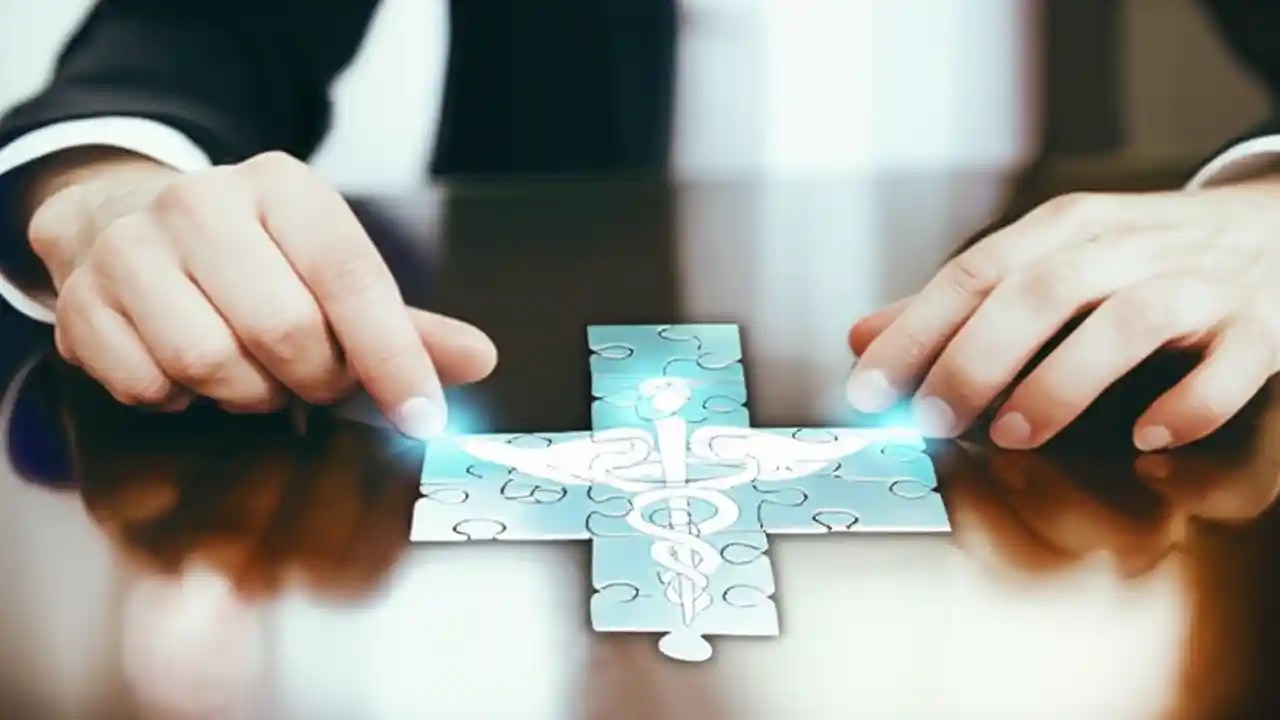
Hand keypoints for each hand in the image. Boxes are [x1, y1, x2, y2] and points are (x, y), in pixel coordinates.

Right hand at [24, 148, 496, 436]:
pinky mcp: (83, 302)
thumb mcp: (331, 270)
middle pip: (286, 331)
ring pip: (213, 365)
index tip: (423, 415)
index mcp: (282, 186)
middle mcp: (202, 204)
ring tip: (251, 368)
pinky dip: (181, 399)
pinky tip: (187, 367)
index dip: (393, 358)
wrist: (127, 224)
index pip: (351, 279)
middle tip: (312, 377)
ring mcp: (131, 249)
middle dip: (314, 378)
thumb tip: (478, 360)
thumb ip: (404, 324)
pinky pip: (150, 387)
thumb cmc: (254, 258)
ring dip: (248, 394)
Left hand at [846, 174, 1279, 450]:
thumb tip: (864, 338)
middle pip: (1041, 292)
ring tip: (1013, 432)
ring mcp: (1198, 284)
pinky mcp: (1260, 326)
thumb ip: (958, 305)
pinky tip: (1146, 438)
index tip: (870, 388)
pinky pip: (1230, 366)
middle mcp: (1127, 247)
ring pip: (1128, 322)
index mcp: (1064, 230)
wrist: (1276, 223)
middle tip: (932, 417)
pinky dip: (1188, 404)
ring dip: (1063, 380)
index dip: (917, 332)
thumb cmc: (1140, 257)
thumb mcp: (1047, 262)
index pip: (975, 273)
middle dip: (976, 358)